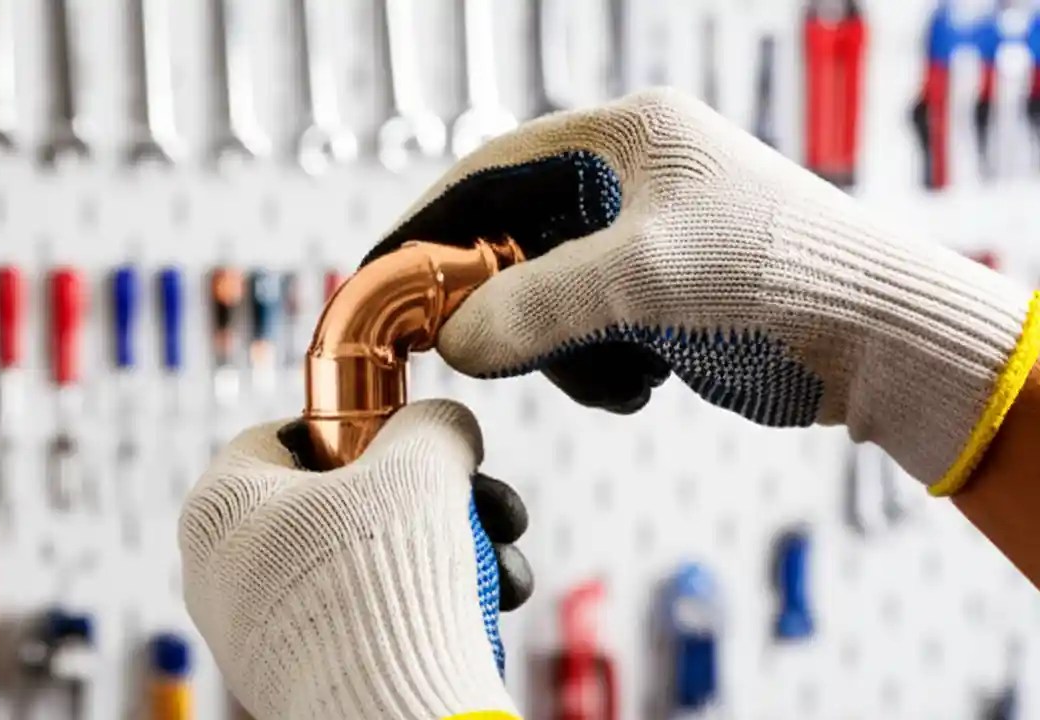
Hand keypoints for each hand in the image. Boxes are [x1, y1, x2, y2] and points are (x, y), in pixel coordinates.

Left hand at [179, 400, 531, 719]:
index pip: (289, 435)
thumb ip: (433, 425)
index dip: (362, 425)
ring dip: (449, 553)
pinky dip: (422, 607)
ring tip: (507, 566)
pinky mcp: (297, 676)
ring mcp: (257, 631)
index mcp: (220, 505)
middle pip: (343, 503)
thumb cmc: (381, 580)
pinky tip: (489, 605)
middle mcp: (221, 570)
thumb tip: (446, 427)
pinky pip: (364, 620)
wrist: (385, 712)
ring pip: (365, 564)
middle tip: (487, 506)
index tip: (414, 440)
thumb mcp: (420, 464)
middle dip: (432, 501)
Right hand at [367, 88, 1037, 493]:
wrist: (883, 341)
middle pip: (513, 239)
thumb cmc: (779, 278)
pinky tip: (643, 382)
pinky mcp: (663, 296)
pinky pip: (588, 332)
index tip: (381, 273)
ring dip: (559, 350)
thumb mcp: (640, 282)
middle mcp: (631, 181)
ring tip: (612, 374)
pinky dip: (597, 369)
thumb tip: (450, 342)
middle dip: (499, 303)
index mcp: (626, 138)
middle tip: (478, 351)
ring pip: (546, 297)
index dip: (428, 221)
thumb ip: (532, 306)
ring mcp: (647, 241)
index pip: (490, 168)